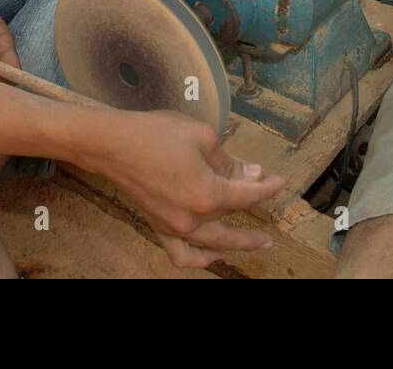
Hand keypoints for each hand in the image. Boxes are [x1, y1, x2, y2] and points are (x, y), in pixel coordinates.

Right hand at [93, 109, 286, 268]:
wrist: (112, 144)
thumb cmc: (155, 133)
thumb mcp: (202, 136)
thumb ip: (229, 161)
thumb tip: (251, 174)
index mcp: (207, 192)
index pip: (247, 195)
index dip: (267, 188)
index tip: (279, 181)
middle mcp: (192, 216)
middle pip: (232, 223)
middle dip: (255, 224)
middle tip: (272, 230)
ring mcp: (173, 225)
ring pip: (212, 244)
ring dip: (236, 245)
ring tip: (254, 245)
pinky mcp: (158, 226)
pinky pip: (180, 254)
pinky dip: (198, 259)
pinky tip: (210, 255)